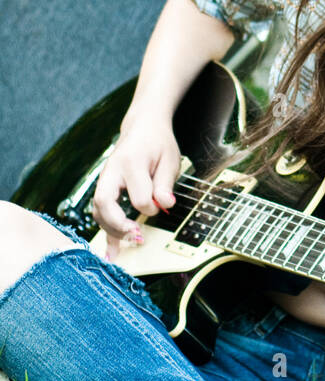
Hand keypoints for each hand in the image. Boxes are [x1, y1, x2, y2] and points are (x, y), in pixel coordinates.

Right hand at [91, 116, 180, 259]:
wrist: (142, 128)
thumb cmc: (158, 143)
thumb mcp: (170, 159)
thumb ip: (166, 183)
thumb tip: (165, 205)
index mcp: (131, 162)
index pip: (138, 194)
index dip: (151, 207)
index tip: (162, 206)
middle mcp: (112, 171)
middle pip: (104, 202)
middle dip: (118, 224)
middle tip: (136, 236)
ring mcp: (104, 180)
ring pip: (97, 210)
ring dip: (111, 230)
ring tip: (128, 244)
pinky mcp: (103, 188)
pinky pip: (98, 213)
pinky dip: (105, 233)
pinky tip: (110, 252)